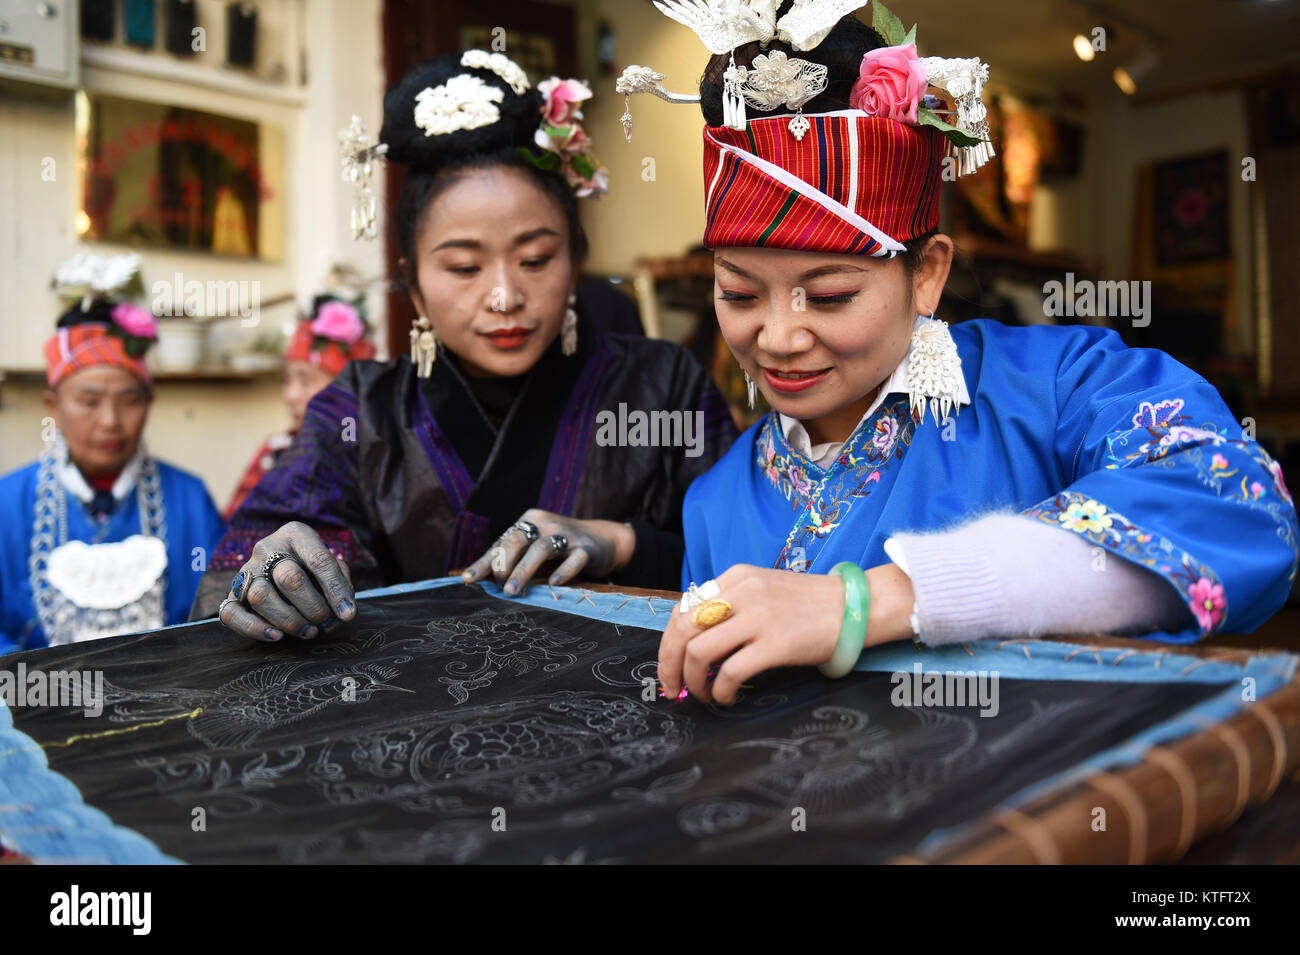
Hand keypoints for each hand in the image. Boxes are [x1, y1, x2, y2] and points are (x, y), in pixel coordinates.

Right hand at [217, 521, 356, 641]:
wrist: (283, 569)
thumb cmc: (315, 571)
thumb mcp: (333, 567)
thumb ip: (341, 583)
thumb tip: (344, 612)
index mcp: (296, 535)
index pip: (319, 560)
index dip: (336, 590)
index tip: (347, 615)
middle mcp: (267, 549)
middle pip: (289, 578)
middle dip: (313, 607)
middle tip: (326, 622)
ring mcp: (246, 571)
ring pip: (260, 596)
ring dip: (290, 620)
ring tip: (309, 631)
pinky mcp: (231, 594)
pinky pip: (231, 613)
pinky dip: (254, 629)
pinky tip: (277, 636)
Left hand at [461, 508, 634, 596]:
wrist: (603, 539)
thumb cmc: (560, 548)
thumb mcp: (534, 549)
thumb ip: (511, 560)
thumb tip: (475, 579)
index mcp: (529, 522)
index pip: (502, 542)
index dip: (484, 562)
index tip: (467, 580)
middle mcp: (545, 524)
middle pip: (518, 540)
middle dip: (504, 564)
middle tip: (497, 588)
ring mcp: (567, 535)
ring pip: (542, 548)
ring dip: (524, 570)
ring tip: (513, 592)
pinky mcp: (587, 548)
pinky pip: (574, 558)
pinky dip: (563, 570)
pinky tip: (554, 583)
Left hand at [657, 562, 915, 705]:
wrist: (854, 606)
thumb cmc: (809, 604)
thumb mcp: (764, 590)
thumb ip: (732, 606)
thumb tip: (696, 643)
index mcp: (736, 577)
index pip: (683, 609)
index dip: (668, 642)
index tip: (670, 666)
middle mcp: (742, 592)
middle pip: (682, 629)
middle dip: (669, 664)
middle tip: (673, 688)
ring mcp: (759, 617)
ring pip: (700, 651)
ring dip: (693, 680)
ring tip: (703, 694)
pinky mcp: (776, 643)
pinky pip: (732, 672)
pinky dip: (721, 690)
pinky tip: (728, 697)